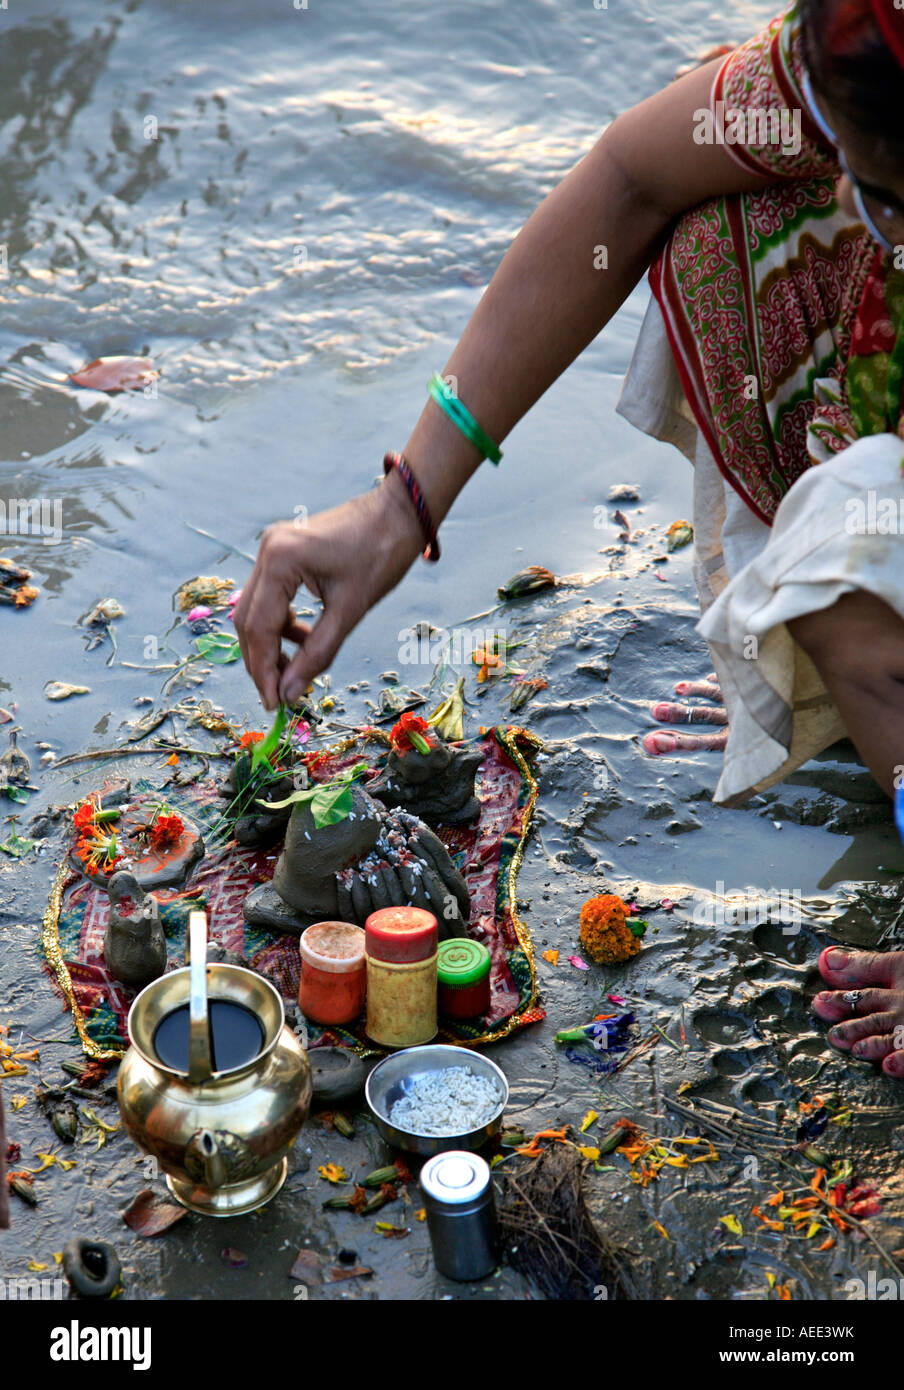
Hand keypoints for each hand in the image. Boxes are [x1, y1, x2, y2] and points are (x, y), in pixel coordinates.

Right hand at [233, 477, 424, 709]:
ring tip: (294, 671)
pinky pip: (272, 597)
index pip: (259, 627)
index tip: (273, 703)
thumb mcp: (350, 610)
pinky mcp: (283, 553)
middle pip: (248, 620)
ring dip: (272, 643)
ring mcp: (272, 550)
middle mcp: (267, 551)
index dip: (263, 670)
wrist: (398, 512)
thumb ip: (317, 653)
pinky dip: (282, 623)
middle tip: (278, 695)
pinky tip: (303, 639)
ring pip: (257, 610)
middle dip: (261, 660)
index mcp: (280, 560)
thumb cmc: (381, 554)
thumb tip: (290, 692)